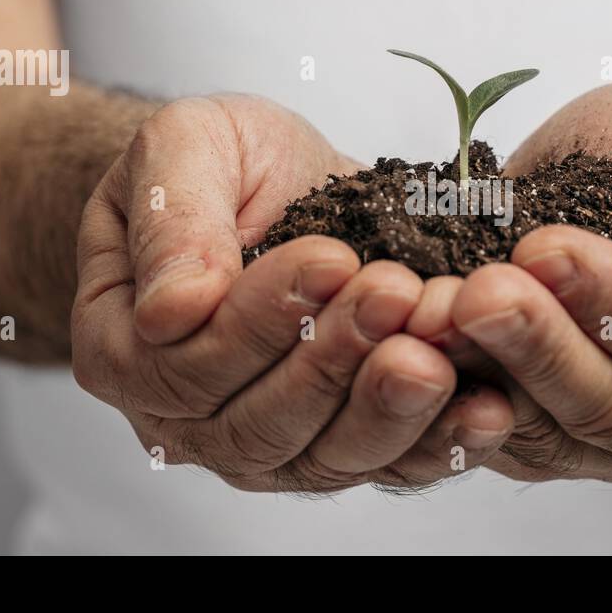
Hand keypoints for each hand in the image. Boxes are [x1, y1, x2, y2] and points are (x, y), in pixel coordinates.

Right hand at [71, 95, 514, 492]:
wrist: (274, 184)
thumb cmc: (219, 165)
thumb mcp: (182, 150)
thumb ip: (172, 220)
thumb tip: (172, 309)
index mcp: (126, 349)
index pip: (186, 362)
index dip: (260, 318)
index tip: (329, 257)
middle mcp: (191, 419)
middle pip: (259, 424)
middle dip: (333, 359)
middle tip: (395, 295)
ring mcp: (270, 443)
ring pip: (326, 455)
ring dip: (387, 407)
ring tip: (436, 354)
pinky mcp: (343, 444)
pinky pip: (389, 463)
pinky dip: (439, 442)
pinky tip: (485, 408)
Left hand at [449, 82, 611, 481]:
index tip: (545, 246)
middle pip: (610, 405)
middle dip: (538, 345)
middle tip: (478, 290)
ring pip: (546, 433)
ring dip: (487, 373)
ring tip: (436, 311)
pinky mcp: (541, 445)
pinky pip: (494, 438)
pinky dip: (451, 396)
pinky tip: (414, 343)